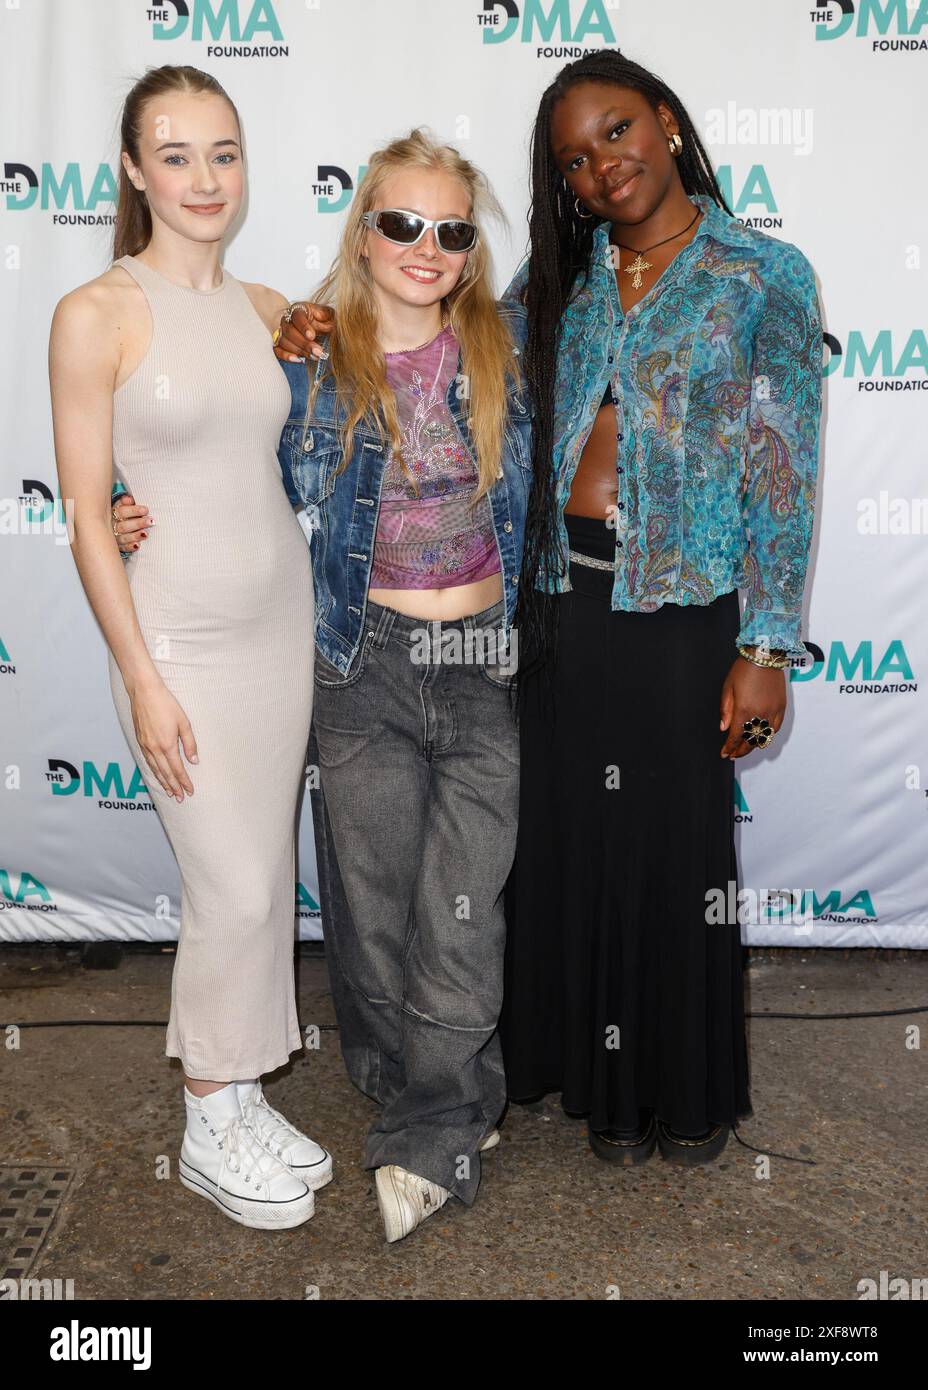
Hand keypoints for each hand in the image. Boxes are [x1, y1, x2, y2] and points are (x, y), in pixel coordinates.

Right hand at [113, 493, 152, 551]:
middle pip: (124, 525)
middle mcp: (112, 526)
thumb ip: (125, 503)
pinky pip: (123, 548)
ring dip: (135, 536)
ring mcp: (114, 537)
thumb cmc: (120, 514)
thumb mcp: (120, 506)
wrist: (108, 527)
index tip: (146, 510)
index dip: (134, 511)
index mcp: (112, 513)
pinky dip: (130, 547)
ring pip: (123, 537)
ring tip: (145, 534)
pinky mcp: (117, 547)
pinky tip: (137, 546)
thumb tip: (129, 499)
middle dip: (138, 523)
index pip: (121, 511)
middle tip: (150, 521)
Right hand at [130, 679, 197, 800]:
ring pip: (155, 769)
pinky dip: (153, 771)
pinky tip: (157, 774)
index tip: (190, 791)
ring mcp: (145, 745)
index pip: (177, 770)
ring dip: (163, 782)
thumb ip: (190, 744)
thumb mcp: (184, 722)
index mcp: (167, 745)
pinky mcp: (140, 740)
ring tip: (170, 791)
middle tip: (180, 798)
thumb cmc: (166, 704)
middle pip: (165, 773)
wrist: (144, 692)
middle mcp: (154, 748)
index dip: (184, 782)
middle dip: (174, 787)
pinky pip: (147, 761)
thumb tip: (194, 761)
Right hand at [273, 302, 334, 361]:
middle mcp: (286, 321)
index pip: (297, 317)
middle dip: (305, 343)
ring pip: (284, 342)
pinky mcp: (278, 343)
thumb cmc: (315, 317)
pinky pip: (277, 350)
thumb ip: (327, 316)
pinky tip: (298, 359)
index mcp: (298, 310)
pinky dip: (286, 356)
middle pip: (290, 332)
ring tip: (314, 357)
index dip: (303, 327)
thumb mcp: (324, 313)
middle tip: (318, 352)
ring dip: (299, 351)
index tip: (312, 336)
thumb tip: (330, 324)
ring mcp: (280, 332)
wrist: (300, 321)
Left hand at [719, 657, 785, 758]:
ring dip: (754, 745)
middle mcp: (759, 714)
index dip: (729, 748)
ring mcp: (772, 712)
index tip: (724, 754)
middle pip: (749, 740)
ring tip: (745, 748)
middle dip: (740, 750)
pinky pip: (776, 728)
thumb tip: (724, 728)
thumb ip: (725, 710)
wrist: (764, 656)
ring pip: (764, 737)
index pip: (735, 736)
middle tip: (733, 754)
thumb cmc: (743, 669)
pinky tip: (761, 738)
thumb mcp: (728, 689)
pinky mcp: (782, 707)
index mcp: (743, 710)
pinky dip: (768, 735)